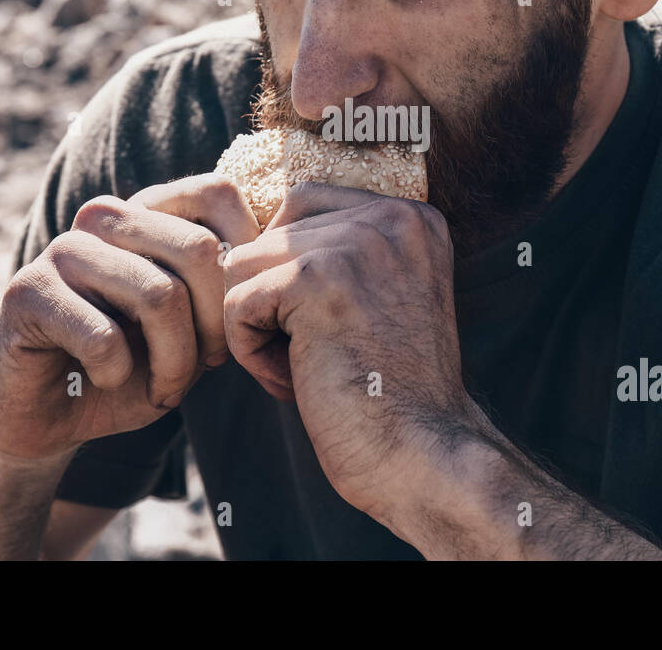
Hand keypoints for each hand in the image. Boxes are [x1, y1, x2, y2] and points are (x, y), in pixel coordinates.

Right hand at [0, 174, 258, 461]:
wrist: (44, 416)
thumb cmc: (131, 371)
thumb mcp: (196, 334)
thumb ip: (228, 295)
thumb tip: (271, 267)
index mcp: (149, 213)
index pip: (220, 195)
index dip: (240, 267)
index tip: (229, 326)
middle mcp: (106, 216)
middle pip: (199, 249)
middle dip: (212, 327)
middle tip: (199, 371)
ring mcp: (64, 248)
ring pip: (159, 295)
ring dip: (173, 362)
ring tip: (163, 388)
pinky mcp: (27, 290)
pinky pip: (104, 336)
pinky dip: (119, 374)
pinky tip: (105, 380)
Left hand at [221, 182, 481, 519]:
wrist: (424, 455)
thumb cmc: (392, 393)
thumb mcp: (383, 298)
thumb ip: (339, 252)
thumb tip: (245, 238)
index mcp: (413, 216)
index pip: (305, 206)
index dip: (292, 273)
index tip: (328, 330)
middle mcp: (391, 216)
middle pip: (271, 235)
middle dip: (273, 301)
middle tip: (312, 356)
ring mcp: (355, 243)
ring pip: (246, 266)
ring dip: (258, 325)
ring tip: (303, 369)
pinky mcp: (314, 279)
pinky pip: (237, 302)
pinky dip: (250, 352)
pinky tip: (296, 384)